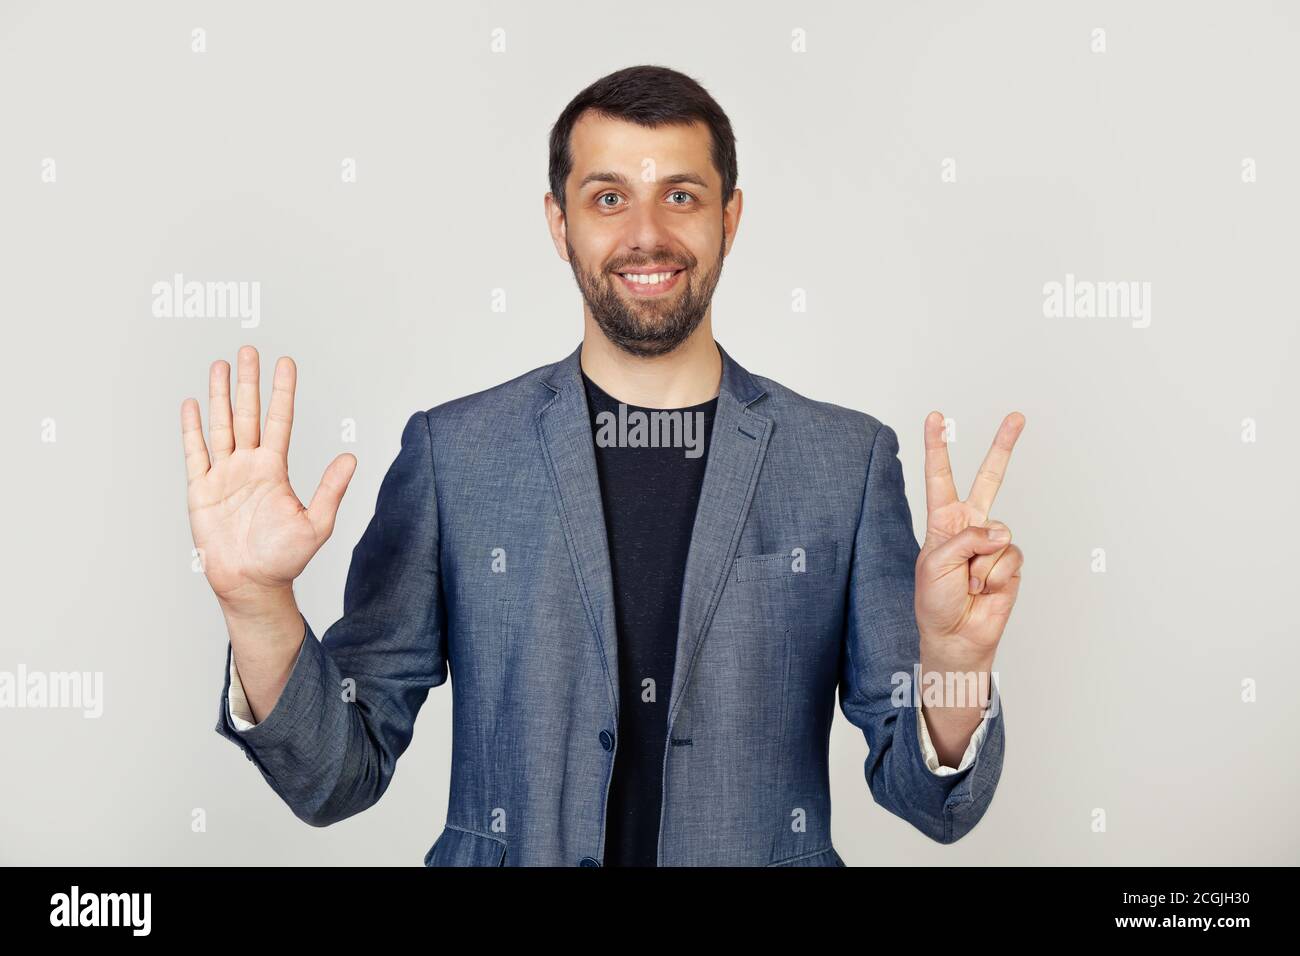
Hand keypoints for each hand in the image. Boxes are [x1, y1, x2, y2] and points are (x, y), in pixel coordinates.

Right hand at [179, 346, 356, 611]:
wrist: (252, 584)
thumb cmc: (284, 559)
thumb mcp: (316, 523)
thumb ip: (330, 489)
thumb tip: (351, 457)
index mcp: (274, 470)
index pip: (279, 420)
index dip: (282, 392)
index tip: (286, 363)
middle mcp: (249, 466)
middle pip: (247, 414)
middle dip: (248, 382)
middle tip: (249, 350)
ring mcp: (224, 476)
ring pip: (220, 426)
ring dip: (218, 396)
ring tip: (220, 365)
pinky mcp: (201, 490)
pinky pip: (195, 453)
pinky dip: (192, 429)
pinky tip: (192, 404)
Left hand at [914, 410, 1025, 665]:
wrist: (956, 635)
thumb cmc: (935, 601)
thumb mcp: (935, 563)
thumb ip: (966, 538)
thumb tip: (1001, 532)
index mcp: (943, 520)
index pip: (940, 476)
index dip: (937, 446)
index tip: (935, 417)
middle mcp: (970, 526)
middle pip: (990, 478)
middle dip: (1003, 447)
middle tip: (1016, 416)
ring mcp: (993, 543)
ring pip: (997, 535)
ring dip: (979, 565)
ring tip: (968, 583)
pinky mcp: (1011, 562)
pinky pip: (1009, 557)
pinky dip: (995, 576)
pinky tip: (984, 589)